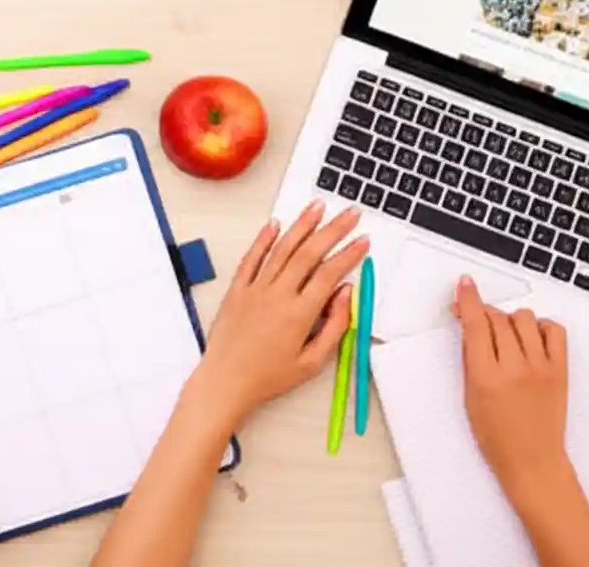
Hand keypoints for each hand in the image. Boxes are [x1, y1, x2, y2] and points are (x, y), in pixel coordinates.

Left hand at [191, 199, 369, 423]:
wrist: (225, 381)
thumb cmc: (267, 377)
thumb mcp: (312, 362)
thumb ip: (334, 327)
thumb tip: (345, 295)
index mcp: (299, 314)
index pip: (330, 273)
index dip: (350, 254)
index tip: (363, 241)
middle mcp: (277, 295)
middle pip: (310, 253)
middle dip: (334, 229)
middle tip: (350, 213)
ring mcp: (255, 289)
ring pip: (282, 248)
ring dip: (302, 225)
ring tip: (317, 207)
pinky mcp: (237, 290)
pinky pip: (251, 258)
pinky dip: (263, 239)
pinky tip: (275, 224)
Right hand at [453, 276, 570, 498]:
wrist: (532, 460)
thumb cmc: (496, 437)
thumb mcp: (470, 398)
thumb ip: (470, 360)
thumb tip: (469, 329)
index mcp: (486, 377)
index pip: (475, 326)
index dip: (468, 301)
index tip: (465, 284)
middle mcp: (515, 368)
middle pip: (498, 319)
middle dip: (484, 312)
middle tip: (478, 317)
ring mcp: (542, 367)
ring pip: (524, 319)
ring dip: (510, 320)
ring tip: (505, 334)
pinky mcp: (561, 370)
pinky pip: (554, 331)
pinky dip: (541, 327)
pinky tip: (531, 336)